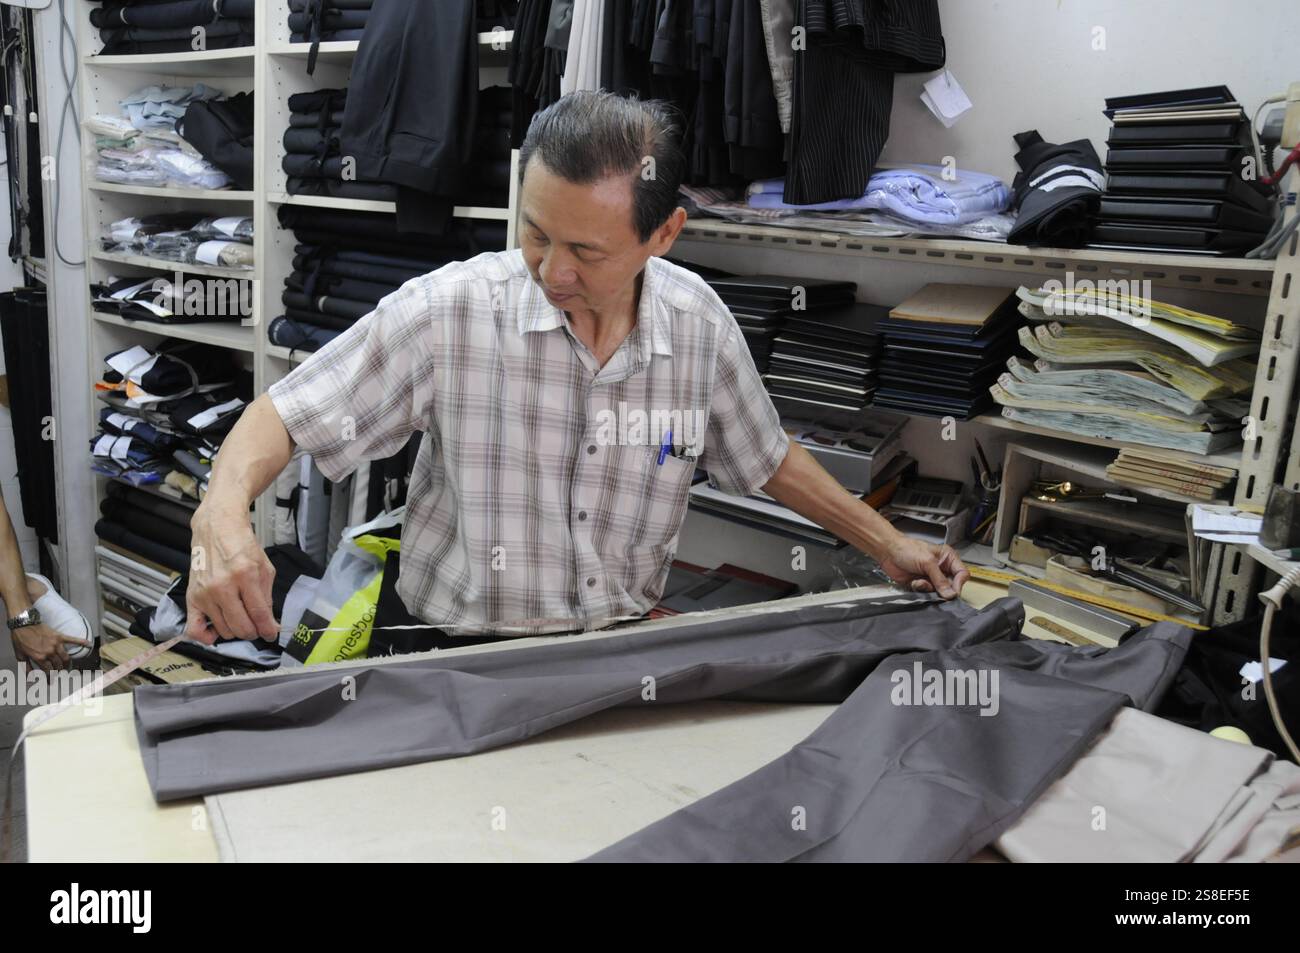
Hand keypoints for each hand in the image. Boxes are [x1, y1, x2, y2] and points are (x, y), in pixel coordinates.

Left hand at [11, 623, 91, 671]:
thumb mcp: (20, 655)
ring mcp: (56, 644)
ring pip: (66, 658)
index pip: (48, 671)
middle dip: (58, 672)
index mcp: (40, 658)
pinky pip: (73, 640)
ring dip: (67, 665)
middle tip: (58, 675)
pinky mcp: (60, 636)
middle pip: (58, 666)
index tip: (51, 682)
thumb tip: (30, 677)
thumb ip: (26, 667)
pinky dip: (81, 642)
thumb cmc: (20, 639)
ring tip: (67, 668)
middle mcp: (50, 652)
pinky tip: (88, 644)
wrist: (23, 623)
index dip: (50, 678)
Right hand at [186, 502, 277, 643]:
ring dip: (235, 630)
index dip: (268, 629)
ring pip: (224, 631)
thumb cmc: (242, 546)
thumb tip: (269, 624)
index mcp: (245, 575)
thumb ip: (267, 597)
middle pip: (241, 627)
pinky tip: (217, 631)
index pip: (259, 614)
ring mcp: (205, 593)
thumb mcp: (264, 567)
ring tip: (239, 617)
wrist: (217, 529)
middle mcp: (222, 586)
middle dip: (254, 631)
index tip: (271, 634)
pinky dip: (207, 637)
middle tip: (257, 625)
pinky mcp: (191, 597)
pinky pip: (194, 629)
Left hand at [876, 536, 969, 599]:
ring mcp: (931, 577)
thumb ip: (940, 579)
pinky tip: (914, 582)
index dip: (959, 584)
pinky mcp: (922, 584)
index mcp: (948, 558)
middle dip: (942, 589)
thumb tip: (951, 594)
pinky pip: (926, 593)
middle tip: (934, 588)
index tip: (953, 592)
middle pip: (951, 586)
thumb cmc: (907, 549)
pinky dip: (920, 589)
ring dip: (928, 589)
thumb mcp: (927, 562)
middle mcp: (941, 568)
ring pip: (938, 591)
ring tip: (920, 581)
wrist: (888, 552)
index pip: (962, 574)